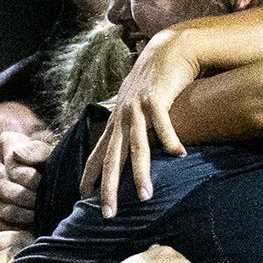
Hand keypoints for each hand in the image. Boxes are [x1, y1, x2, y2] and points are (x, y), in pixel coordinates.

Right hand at [0, 131, 51, 231]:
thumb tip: (16, 154)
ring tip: (38, 217)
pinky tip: (25, 227)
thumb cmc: (48, 171)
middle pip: (5, 188)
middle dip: (28, 200)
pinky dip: (11, 227)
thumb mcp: (48, 158)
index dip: (32, 181)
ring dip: (23, 215)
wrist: (44, 188)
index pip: (14, 167)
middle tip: (43, 207)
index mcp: (7, 141)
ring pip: (1, 206)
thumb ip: (36, 152)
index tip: (44, 187)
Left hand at [83, 31, 200, 214]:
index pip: (98, 153)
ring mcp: (138, 107)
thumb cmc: (155, 79)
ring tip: (145, 196)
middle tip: (108, 214)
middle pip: (112, 158)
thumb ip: (132, 124)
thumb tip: (129, 143)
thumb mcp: (138, 104)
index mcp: (117, 121)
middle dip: (109, 188)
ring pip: (136, 146)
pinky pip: (163, 123)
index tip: (82, 197)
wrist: (168, 48)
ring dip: (140, 172)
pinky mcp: (157, 97)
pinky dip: (170, 138)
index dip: (90, 175)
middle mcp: (123, 116)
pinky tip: (179, 154)